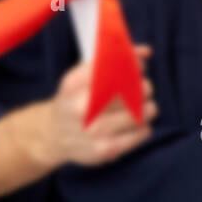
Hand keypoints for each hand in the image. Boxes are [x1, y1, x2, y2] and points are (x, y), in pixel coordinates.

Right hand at [44, 44, 157, 166]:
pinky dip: (143, 127)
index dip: (132, 65)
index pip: (111, 68)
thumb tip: (146, 51)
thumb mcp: (84, 76)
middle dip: (143, 88)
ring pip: (138, 113)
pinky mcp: (103, 150)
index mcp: (73, 84)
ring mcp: (91, 131)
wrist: (53, 135)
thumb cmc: (77, 99)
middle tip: (144, 88)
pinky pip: (140, 133)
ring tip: (144, 107)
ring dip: (147, 108)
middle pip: (129, 91)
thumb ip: (114, 60)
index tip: (140, 67)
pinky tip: (136, 124)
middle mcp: (79, 108)